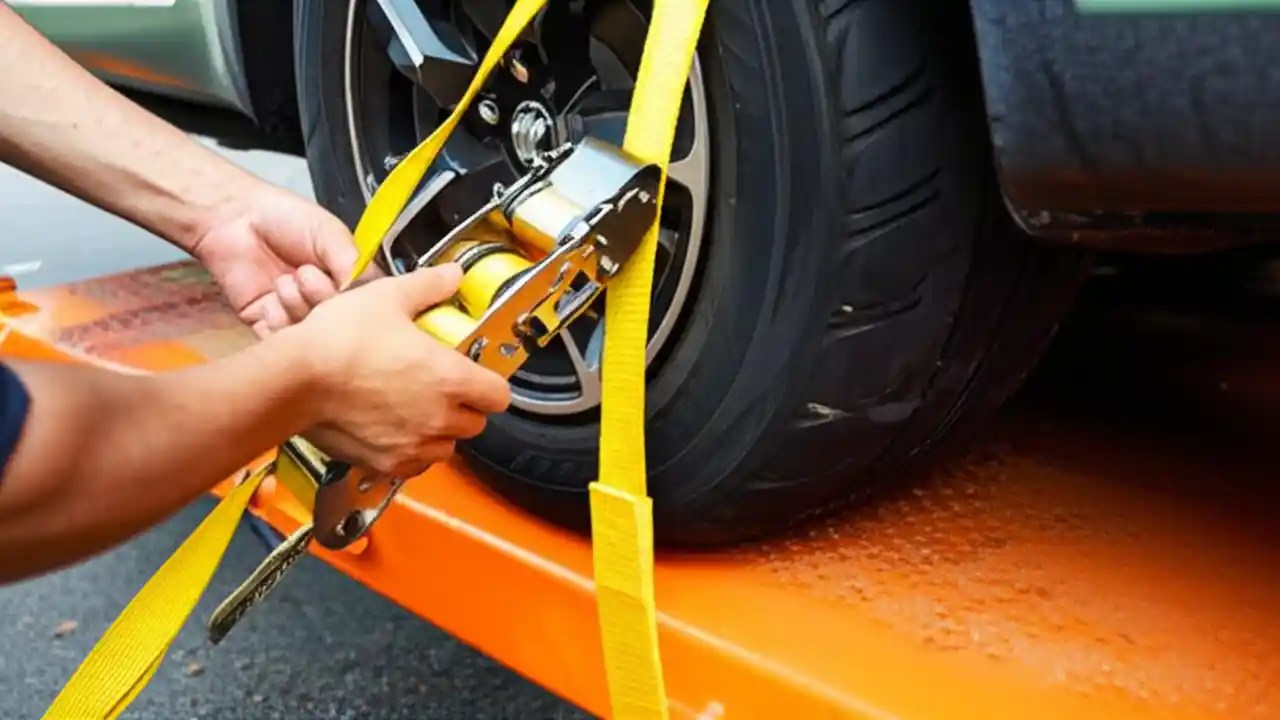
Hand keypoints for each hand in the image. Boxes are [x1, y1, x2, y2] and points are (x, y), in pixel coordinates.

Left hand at [189, 184, 364, 337]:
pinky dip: (277, 327)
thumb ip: (352, 262)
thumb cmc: (285, 218)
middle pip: (338, 326)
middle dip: (322, 302)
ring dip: (297, 309)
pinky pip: (279, 343)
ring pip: (310, 337)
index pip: (365, 304)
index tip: (343, 287)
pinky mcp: (267, 325)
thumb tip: (364, 294)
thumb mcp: (329, 232)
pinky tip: (270, 303)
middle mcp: (325, 301)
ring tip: (283, 282)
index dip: (356, 302)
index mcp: (348, 280)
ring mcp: (297, 315)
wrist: (233, 219)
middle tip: (305, 276)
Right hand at [283, 264, 510, 475]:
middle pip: (476, 423)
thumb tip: (453, 275)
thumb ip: (428, 287)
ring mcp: (413, 444)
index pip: (499, 395)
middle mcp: (439, 417)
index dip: (489, 383)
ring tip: (417, 410)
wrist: (293, 380)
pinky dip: (411, 452)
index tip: (474, 373)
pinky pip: (415, 465)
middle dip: (465, 407)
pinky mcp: (385, 463)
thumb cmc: (342, 337)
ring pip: (447, 448)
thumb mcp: (388, 297)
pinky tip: (394, 430)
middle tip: (442, 388)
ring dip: (440, 433)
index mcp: (450, 378)